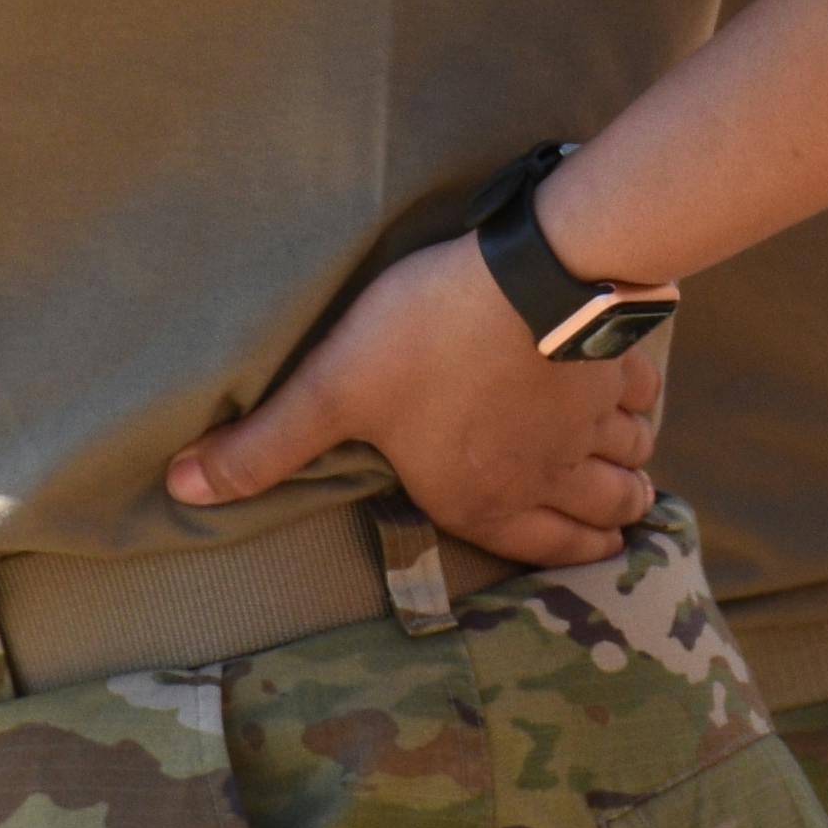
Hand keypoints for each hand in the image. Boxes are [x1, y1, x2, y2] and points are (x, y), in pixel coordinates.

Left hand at [162, 234, 662, 569]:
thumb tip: (182, 490)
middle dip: (610, 515)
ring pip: (631, 460)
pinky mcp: (620, 365)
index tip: (596, 552)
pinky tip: (631, 395)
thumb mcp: (332, 390)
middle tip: (616, 512)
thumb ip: (263, 447)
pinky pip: (645, 400)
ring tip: (629, 463)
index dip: (572, 555)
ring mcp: (592, 421)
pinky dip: (643, 408)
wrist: (531, 272)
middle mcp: (549, 475)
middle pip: (605, 510)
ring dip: (630, 467)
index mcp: (483, 498)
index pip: (543, 549)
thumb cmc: (427, 339)